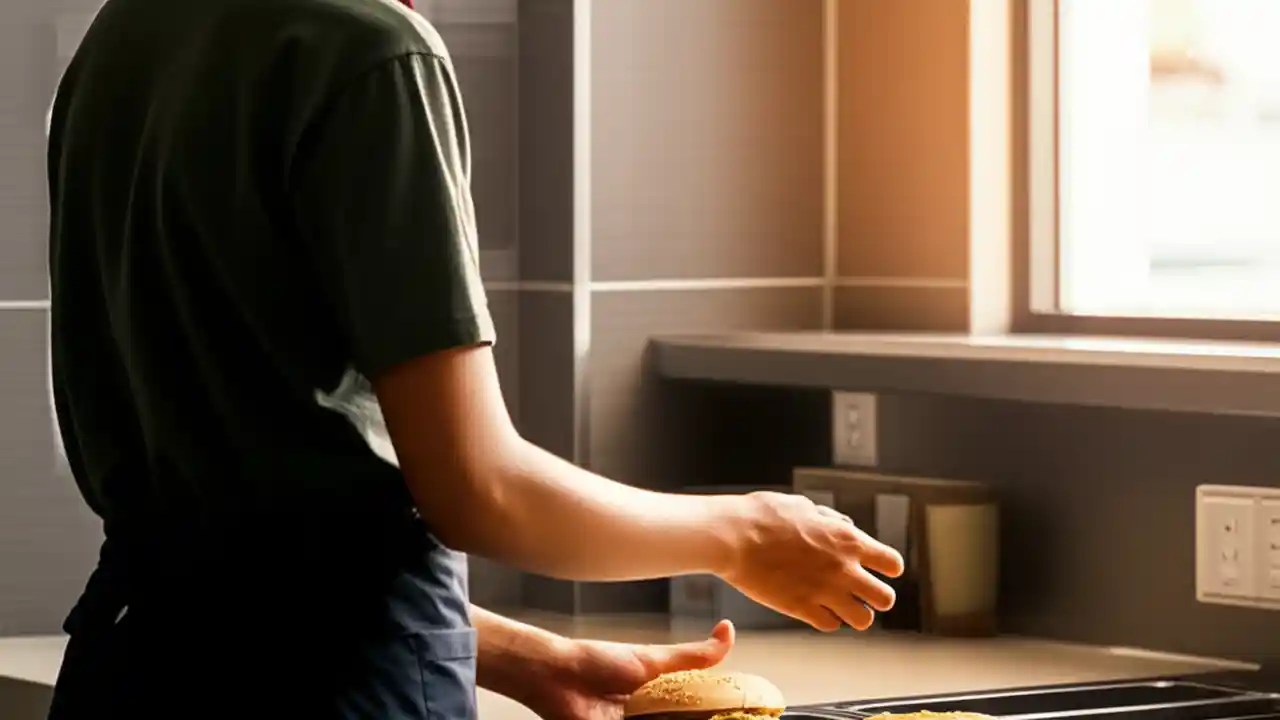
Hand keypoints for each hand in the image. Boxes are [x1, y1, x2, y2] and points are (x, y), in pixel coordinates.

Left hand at [522, 620, 734, 719]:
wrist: (557, 677)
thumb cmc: (601, 662)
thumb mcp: (655, 659)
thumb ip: (695, 655)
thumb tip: (729, 628)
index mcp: (668, 699)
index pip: (704, 714)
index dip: (722, 716)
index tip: (748, 719)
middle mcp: (657, 717)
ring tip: (661, 719)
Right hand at [719, 492, 904, 631]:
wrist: (733, 537)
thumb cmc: (763, 515)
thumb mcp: (804, 507)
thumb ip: (830, 520)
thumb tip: (845, 526)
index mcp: (847, 540)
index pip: (893, 564)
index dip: (887, 568)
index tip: (877, 569)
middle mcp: (843, 569)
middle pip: (885, 598)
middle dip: (875, 596)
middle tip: (858, 592)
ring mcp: (824, 591)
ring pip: (864, 620)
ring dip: (854, 613)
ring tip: (839, 605)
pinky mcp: (801, 609)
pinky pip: (830, 626)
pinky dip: (826, 619)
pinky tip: (814, 607)